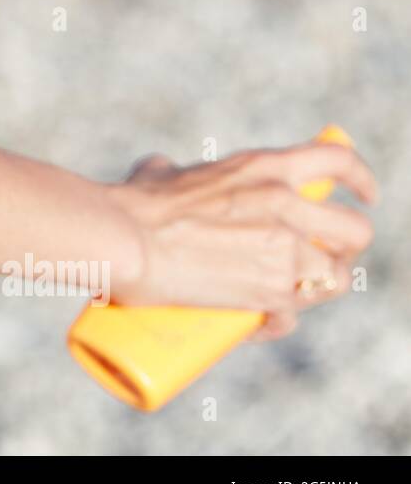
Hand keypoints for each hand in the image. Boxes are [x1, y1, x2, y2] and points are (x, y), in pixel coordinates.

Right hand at [106, 139, 377, 339]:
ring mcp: (282, 250)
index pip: (337, 161)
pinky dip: (279, 321)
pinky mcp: (267, 293)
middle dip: (344, 246)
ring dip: (318, 287)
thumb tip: (162, 173)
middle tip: (317, 255)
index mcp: (263, 168)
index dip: (359, 179)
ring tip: (288, 293)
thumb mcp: (161, 172)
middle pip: (354, 229)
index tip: (363, 194)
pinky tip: (260, 323)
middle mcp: (284, 204)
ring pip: (336, 277)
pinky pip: (293, 314)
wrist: (120, 239)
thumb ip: (173, 171)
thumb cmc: (128, 204)